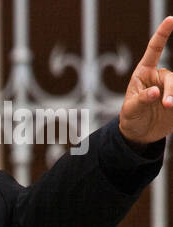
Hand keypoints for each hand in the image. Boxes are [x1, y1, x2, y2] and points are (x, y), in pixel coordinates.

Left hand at [119, 15, 172, 144]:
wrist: (138, 134)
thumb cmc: (131, 117)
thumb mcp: (130, 110)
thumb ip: (141, 100)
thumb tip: (155, 92)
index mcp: (145, 72)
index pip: (155, 49)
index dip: (162, 33)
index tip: (171, 20)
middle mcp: (159, 77)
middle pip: (171, 77)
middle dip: (171, 89)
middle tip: (167, 104)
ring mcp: (169, 88)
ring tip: (169, 107)